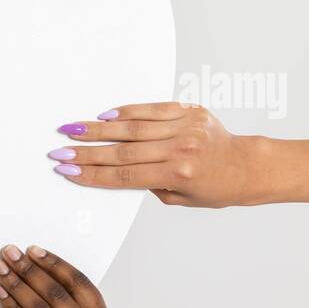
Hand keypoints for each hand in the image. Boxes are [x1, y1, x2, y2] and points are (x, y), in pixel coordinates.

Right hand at [49, 102, 260, 206]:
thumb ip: (148, 183)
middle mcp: (181, 149)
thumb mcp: (179, 198)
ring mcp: (186, 127)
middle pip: (122, 151)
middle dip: (86, 152)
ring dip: (98, 128)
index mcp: (177, 175)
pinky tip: (106, 114)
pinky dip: (127, 111)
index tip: (67, 172)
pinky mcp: (190, 111)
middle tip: (59, 151)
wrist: (249, 166)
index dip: (92, 174)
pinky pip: (153, 109)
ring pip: (133, 127)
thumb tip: (116, 168)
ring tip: (73, 129)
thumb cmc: (216, 188)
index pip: (124, 175)